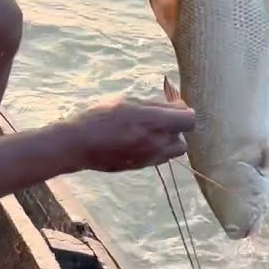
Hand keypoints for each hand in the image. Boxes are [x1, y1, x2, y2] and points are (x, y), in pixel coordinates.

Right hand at [64, 96, 194, 172]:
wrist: (79, 144)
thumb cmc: (100, 117)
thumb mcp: (127, 102)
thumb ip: (154, 106)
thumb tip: (174, 107)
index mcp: (155, 122)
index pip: (189, 119)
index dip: (184, 111)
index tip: (173, 106)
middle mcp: (157, 143)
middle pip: (183, 137)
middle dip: (176, 127)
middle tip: (160, 119)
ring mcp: (150, 158)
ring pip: (174, 151)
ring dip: (169, 141)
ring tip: (150, 132)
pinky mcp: (142, 167)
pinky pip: (160, 158)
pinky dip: (157, 149)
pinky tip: (139, 141)